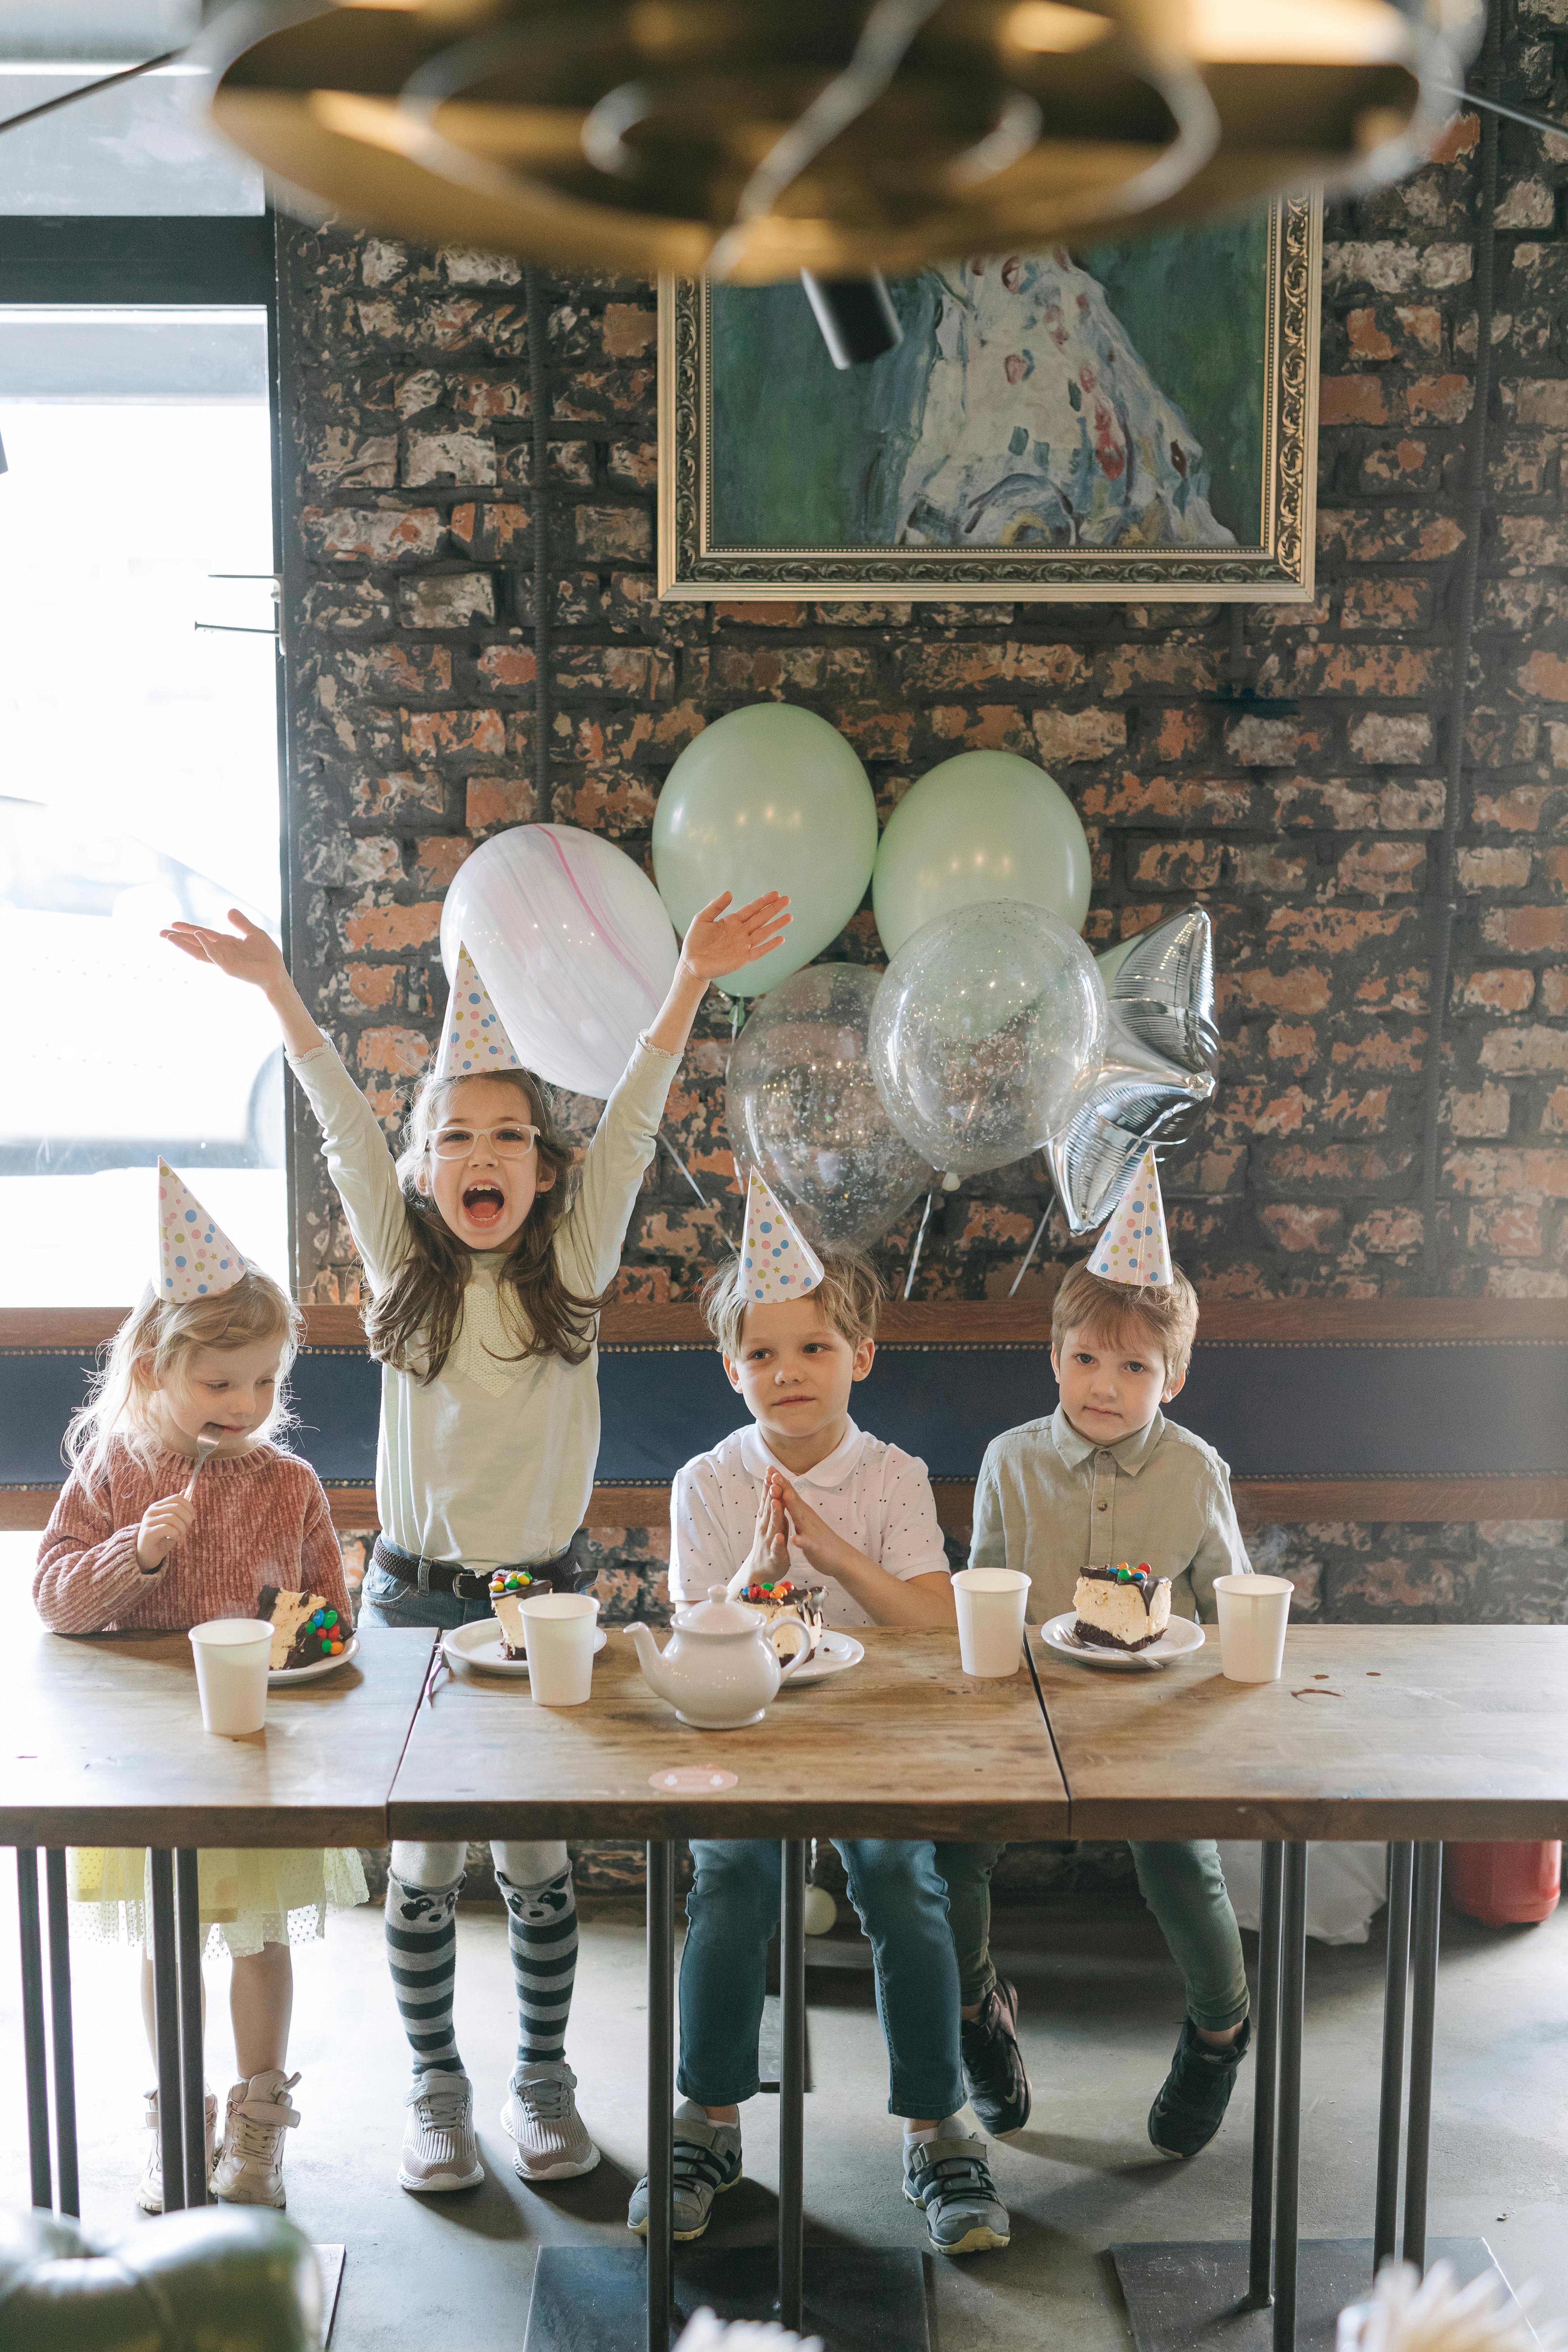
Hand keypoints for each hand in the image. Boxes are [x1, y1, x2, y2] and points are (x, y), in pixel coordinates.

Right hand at [136, 1493, 195, 1570]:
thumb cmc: (162, 1538)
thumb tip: (185, 1491)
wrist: (148, 1555)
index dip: (189, 1507)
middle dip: (187, 1519)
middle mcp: (151, 1511)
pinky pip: (167, 1528)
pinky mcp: (147, 1532)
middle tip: (186, 1529)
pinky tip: (173, 1539)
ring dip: (182, 1528)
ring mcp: (148, 1521)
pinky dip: (175, 1534)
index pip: (177, 1498)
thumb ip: (179, 1508)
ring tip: (180, 1535)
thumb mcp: (173, 1522)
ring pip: (173, 1518)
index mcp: (157, 1506)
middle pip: (177, 1507)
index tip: (192, 1518)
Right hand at [162, 909, 287, 993]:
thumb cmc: (267, 956)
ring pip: (198, 951)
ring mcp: (222, 960)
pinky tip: (198, 935)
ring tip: (169, 936)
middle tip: (160, 933)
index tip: (173, 924)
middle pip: (195, 943)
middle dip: (178, 938)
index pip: (202, 935)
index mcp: (225, 943)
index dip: (188, 929)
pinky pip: (214, 954)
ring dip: (184, 944)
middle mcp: (221, 952)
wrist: (276, 972)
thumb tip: (228, 910)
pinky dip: (205, 945)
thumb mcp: (253, 933)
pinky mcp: (228, 967)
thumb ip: (240, 923)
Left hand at [679, 891, 790, 982]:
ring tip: (789, 916)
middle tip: (787, 900)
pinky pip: (759, 951)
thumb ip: (716, 906)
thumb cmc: (695, 941)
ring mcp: (743, 945)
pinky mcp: (742, 958)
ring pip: (763, 933)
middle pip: (761, 918)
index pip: (751, 909)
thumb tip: (730, 893)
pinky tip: (780, 938)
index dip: (763, 902)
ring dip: (776, 925)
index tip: (775, 894)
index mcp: (732, 921)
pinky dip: (770, 945)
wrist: (691, 963)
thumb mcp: (702, 918)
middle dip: (774, 909)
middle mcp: (740, 932)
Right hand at [740, 1476, 792, 1587]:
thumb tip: (772, 1487)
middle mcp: (766, 1528)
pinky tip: (780, 1537)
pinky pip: (777, 1549)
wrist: (761, 1570)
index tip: (770, 1468)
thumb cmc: (769, 1543)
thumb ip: (772, 1507)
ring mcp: (769, 1542)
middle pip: (769, 1508)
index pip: (769, 1498)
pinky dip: (778, 1543)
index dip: (770, 1484)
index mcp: (767, 1519)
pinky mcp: (775, 1556)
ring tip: (776, 1503)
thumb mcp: (772, 1522)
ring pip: (773, 1526)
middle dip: (771, 1493)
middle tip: (772, 1478)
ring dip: (774, 1514)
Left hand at [771, 1474, 844, 1577]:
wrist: (839, 1556)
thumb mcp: (804, 1518)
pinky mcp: (814, 1546)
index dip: (779, 1481)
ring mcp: (811, 1531)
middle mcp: (806, 1517)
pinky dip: (801, 1540)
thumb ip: (795, 1505)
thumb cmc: (818, 1537)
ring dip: (793, 1506)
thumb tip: (786, 1489)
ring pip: (800, 1517)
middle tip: (773, 1473)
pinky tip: (795, 1539)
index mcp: (801, 1512)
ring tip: (785, 1496)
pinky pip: (807, 1543)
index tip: (768, 1467)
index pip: (788, 1493)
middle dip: (783, 1487)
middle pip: (793, 1500)